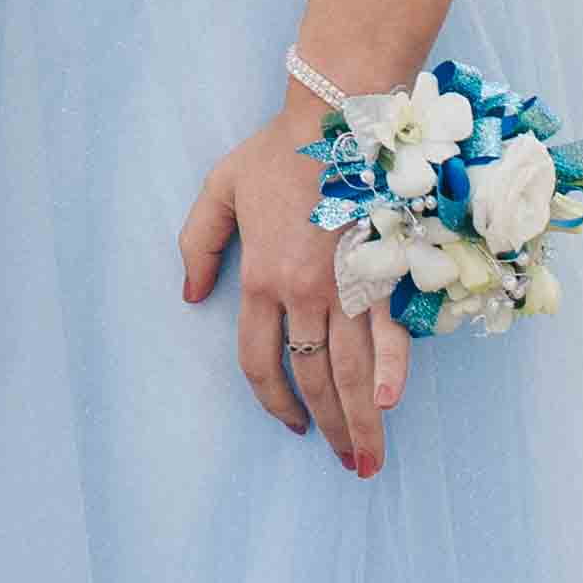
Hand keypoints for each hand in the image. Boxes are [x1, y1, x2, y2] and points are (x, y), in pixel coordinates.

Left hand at [179, 105, 407, 478]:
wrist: (340, 118)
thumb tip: (190, 295)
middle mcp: (303, 293)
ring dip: (360, 420)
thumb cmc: (279, 151)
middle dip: (328, 429)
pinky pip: (392, 334)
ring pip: (352, 370)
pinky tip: (390, 404)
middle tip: (346, 465)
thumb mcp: (220, 189)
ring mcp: (348, 285)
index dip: (271, 400)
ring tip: (369, 459)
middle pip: (311, 378)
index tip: (289, 423)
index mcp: (260, 278)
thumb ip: (198, 243)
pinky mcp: (385, 272)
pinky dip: (392, 372)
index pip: (258, 360)